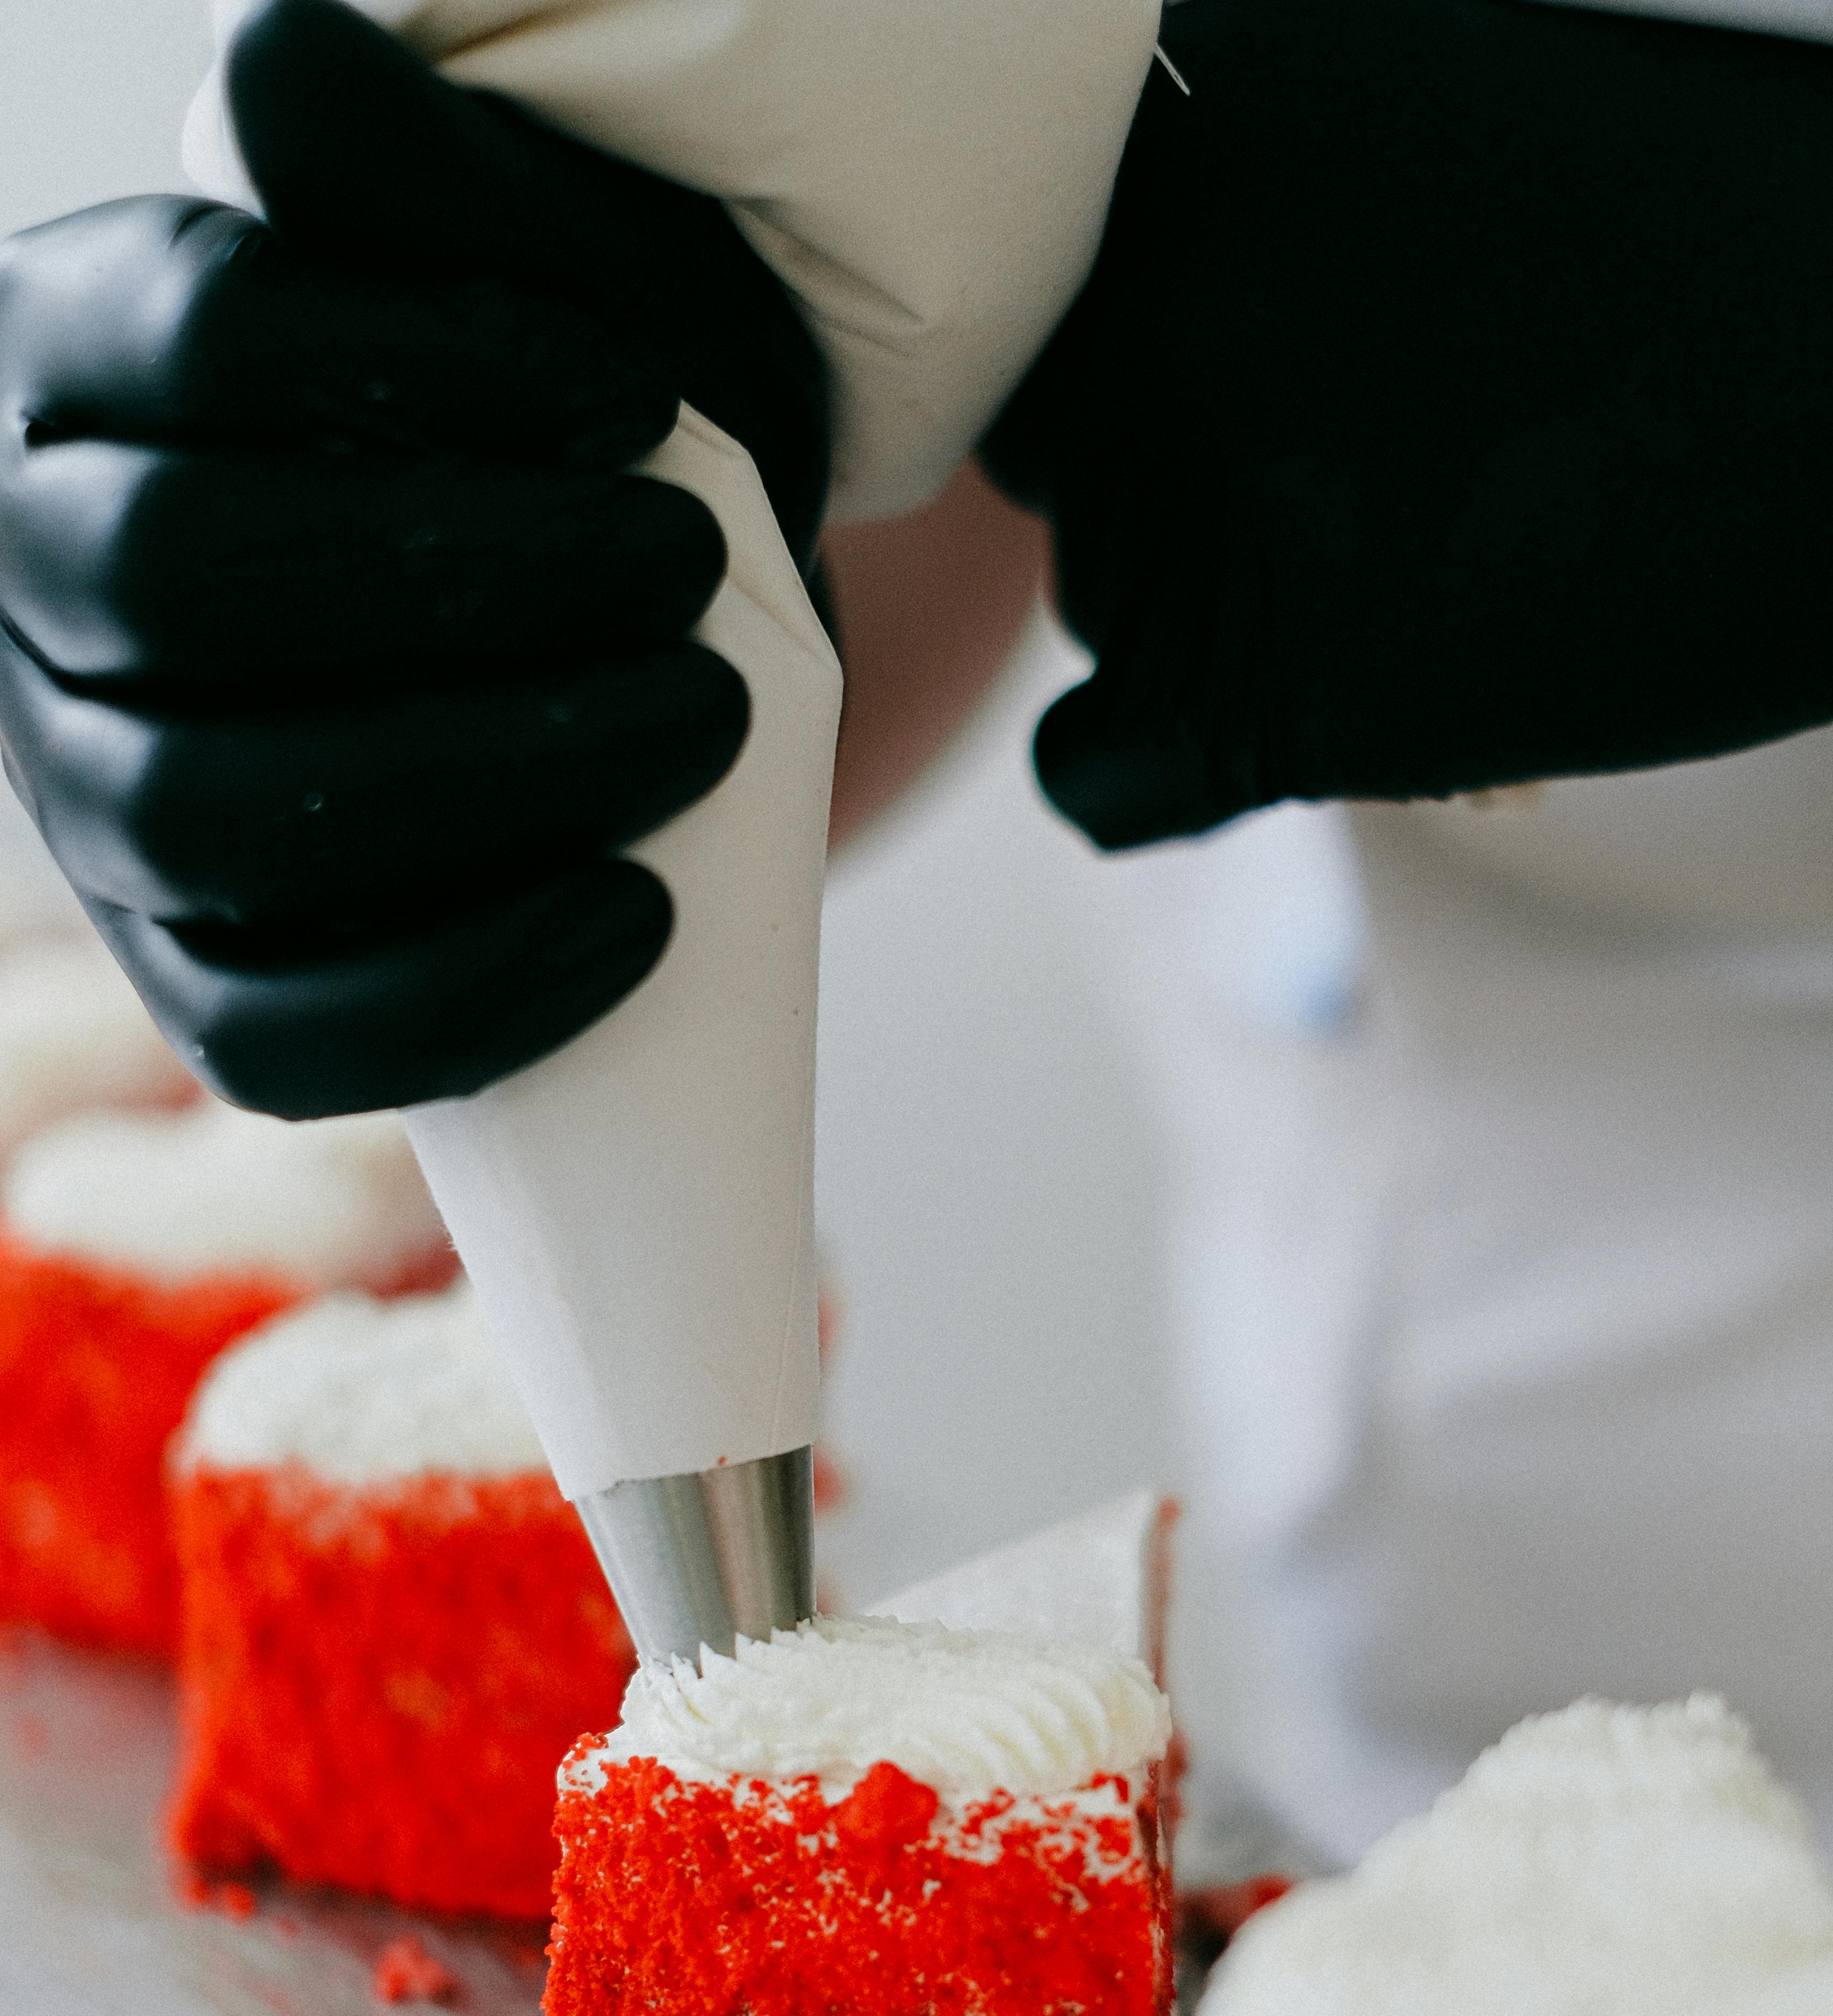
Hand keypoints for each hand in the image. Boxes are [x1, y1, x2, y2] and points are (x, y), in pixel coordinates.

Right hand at [0, 0, 828, 1115]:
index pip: (199, 345)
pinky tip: (634, 922)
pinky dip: (459, 992)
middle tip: (686, 567)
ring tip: (698, 725)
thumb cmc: (559, 431)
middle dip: (462, 582)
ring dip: (483, 776)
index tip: (631, 396)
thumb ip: (401, 166)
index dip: (422, 368)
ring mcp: (90, 793)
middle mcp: (34, 573)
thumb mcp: (511, 257)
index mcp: (74, 356)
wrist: (600, 597)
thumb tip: (282, 80)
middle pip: (179, 584)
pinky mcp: (188, 968)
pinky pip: (272, 1035)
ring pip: (210, 818)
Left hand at [986, 0, 1832, 844]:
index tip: (1242, 375)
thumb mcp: (1436, 103)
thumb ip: (1246, 180)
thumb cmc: (1714, 229)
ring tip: (1406, 562)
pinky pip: (1100, 774)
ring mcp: (1200, 508)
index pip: (1035, 272)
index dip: (1130, 344)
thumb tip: (1117, 278)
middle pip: (1054, 441)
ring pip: (1100, 599)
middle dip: (1165, 469)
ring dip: (1205, 605)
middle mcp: (1154, 306)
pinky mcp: (1271, 698)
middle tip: (1349, 474)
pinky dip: (1165, 761)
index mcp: (1192, 128)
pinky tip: (1279, 709)